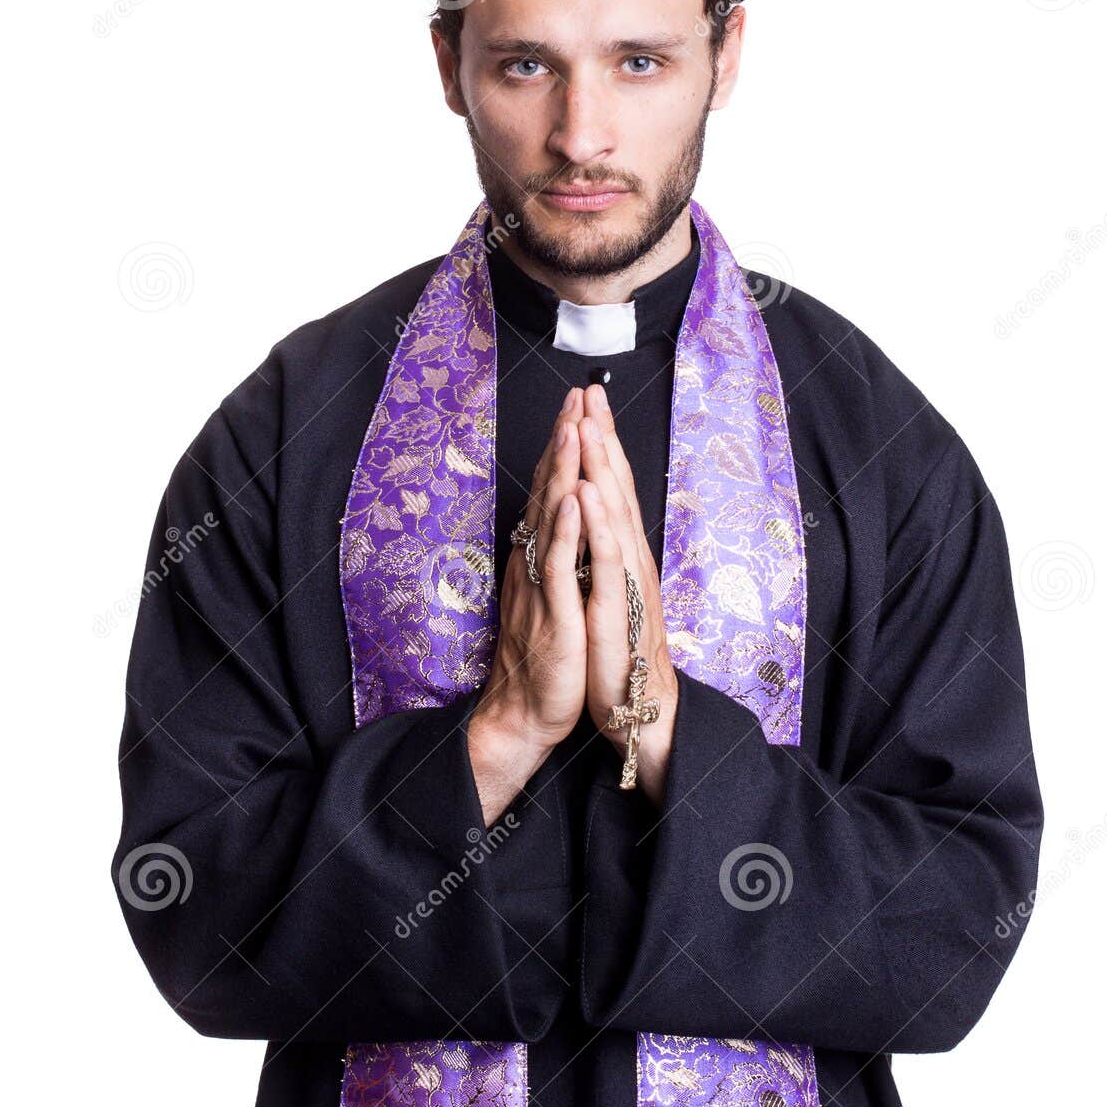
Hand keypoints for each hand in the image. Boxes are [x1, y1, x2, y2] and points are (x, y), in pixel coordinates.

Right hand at [470, 387, 588, 759]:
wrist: (528, 711)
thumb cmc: (547, 656)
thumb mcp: (555, 595)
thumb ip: (557, 555)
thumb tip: (564, 517)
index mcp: (540, 556)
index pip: (553, 489)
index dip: (566, 446)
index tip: (579, 405)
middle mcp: (535, 561)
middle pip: (549, 489)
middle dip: (565, 440)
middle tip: (577, 394)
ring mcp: (541, 583)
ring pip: (551, 517)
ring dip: (563, 471)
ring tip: (574, 428)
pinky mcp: (552, 612)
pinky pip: (557, 564)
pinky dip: (565, 529)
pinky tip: (573, 498)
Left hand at [576, 384, 678, 803]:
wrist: (641, 709)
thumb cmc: (621, 653)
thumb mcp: (606, 594)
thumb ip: (601, 554)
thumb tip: (591, 517)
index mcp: (623, 554)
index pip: (611, 487)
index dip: (601, 443)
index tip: (588, 402)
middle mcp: (630, 558)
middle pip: (616, 487)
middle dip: (603, 437)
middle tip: (590, 392)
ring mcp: (626, 582)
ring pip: (613, 513)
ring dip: (602, 467)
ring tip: (591, 424)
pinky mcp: (617, 609)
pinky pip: (607, 560)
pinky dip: (598, 524)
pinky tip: (588, 494)